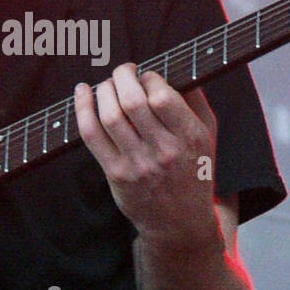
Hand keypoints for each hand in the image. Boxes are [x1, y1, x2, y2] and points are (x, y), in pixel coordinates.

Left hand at [73, 64, 219, 248]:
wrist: (180, 223)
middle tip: (123, 71)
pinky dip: (82, 109)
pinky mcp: (116, 174)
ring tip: (107, 85)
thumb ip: (196, 101)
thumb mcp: (208, 136)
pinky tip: (82, 93)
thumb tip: (178, 67)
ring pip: (110, 116)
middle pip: (132, 102)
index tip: (147, 76)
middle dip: (122, 76)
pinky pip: (92, 136)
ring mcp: (138, 164)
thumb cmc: (195, 172)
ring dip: (103, 91)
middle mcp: (164, 151)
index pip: (162, 96)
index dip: (149, 77)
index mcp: (190, 137)